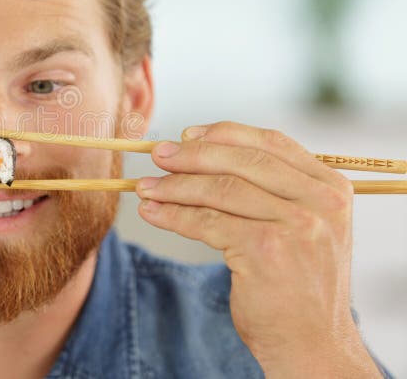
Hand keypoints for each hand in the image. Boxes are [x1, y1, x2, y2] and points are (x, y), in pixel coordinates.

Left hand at [135, 121, 380, 376]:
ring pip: (220, 191)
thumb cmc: (297, 283)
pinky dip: (174, 216)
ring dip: (174, 187)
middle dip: (192, 155)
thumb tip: (200, 150)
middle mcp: (319, 201)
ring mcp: (295, 225)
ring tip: (145, 188)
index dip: (224, 133)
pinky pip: (207, 223)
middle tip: (157, 155)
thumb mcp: (299, 226)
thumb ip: (271, 189)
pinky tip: (153, 213)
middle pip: (241, 161)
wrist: (313, 344)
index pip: (271, 143)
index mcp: (330, 187)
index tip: (187, 135)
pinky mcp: (266, 250)